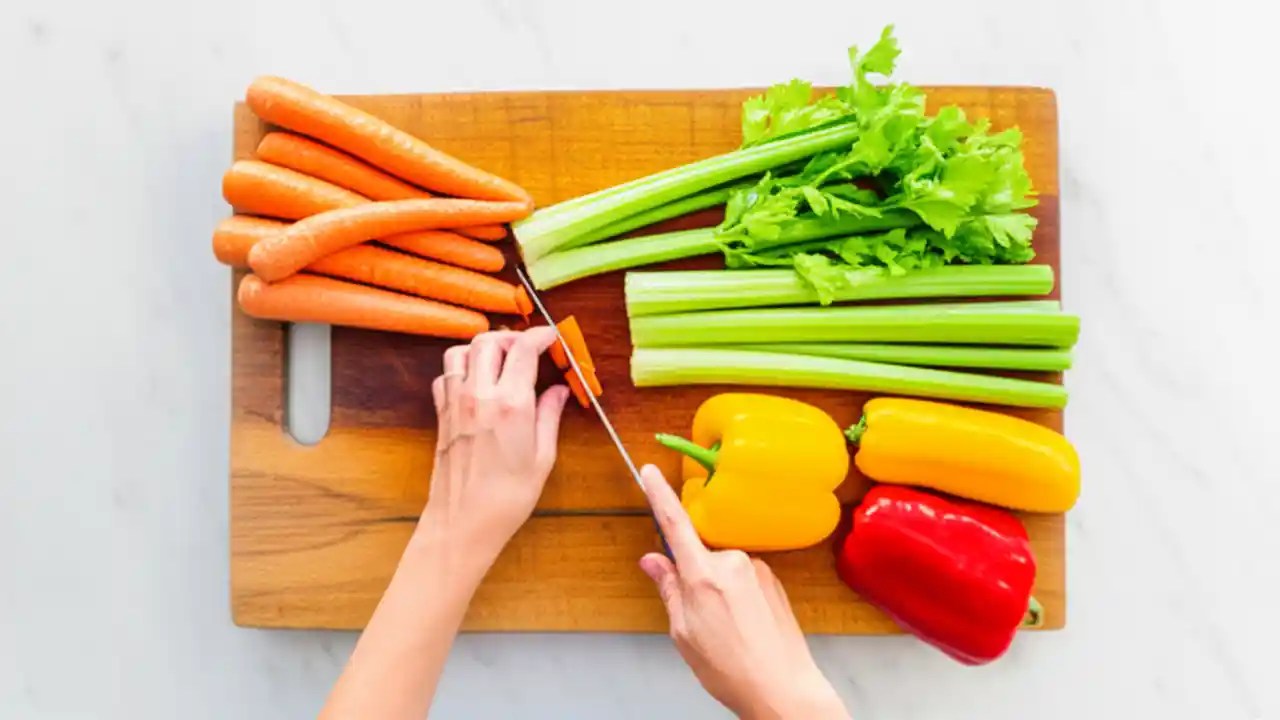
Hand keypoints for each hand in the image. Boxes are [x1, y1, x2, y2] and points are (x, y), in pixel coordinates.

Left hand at [420, 327, 569, 563]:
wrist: (463, 522)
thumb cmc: (508, 498)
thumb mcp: (542, 458)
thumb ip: (550, 416)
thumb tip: (560, 390)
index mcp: (511, 405)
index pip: (523, 349)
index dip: (540, 336)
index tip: (551, 337)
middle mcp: (480, 396)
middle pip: (489, 341)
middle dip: (511, 337)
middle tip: (527, 348)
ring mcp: (456, 403)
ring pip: (461, 351)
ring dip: (482, 348)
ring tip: (500, 360)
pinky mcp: (441, 414)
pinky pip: (446, 375)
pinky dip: (461, 368)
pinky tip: (476, 382)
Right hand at [638, 465, 849, 719]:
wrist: (784, 689)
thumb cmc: (732, 669)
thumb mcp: (683, 632)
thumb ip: (668, 589)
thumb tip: (653, 562)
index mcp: (704, 575)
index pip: (674, 523)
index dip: (659, 495)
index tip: (649, 472)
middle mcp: (734, 563)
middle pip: (699, 554)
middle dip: (692, 578)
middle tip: (699, 619)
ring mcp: (757, 569)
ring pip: (722, 569)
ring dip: (717, 590)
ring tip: (726, 631)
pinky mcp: (774, 579)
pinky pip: (743, 578)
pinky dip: (736, 597)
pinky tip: (743, 627)